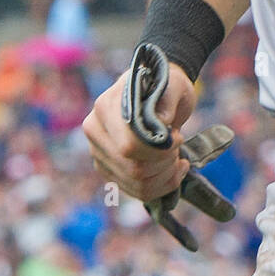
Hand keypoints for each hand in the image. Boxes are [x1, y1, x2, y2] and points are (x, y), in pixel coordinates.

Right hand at [83, 60, 196, 203]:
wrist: (160, 93)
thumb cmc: (166, 85)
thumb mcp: (174, 84)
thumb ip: (167, 100)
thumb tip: (161, 126)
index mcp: (106, 107)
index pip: (129, 145)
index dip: (158, 149)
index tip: (176, 135)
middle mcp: (96, 132)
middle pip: (133, 168)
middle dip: (165, 161)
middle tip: (178, 143)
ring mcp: (100, 154)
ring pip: (137, 184)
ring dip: (167, 174)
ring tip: (177, 155)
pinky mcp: (110, 171)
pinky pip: (138, 191)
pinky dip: (163, 185)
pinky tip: (175, 169)